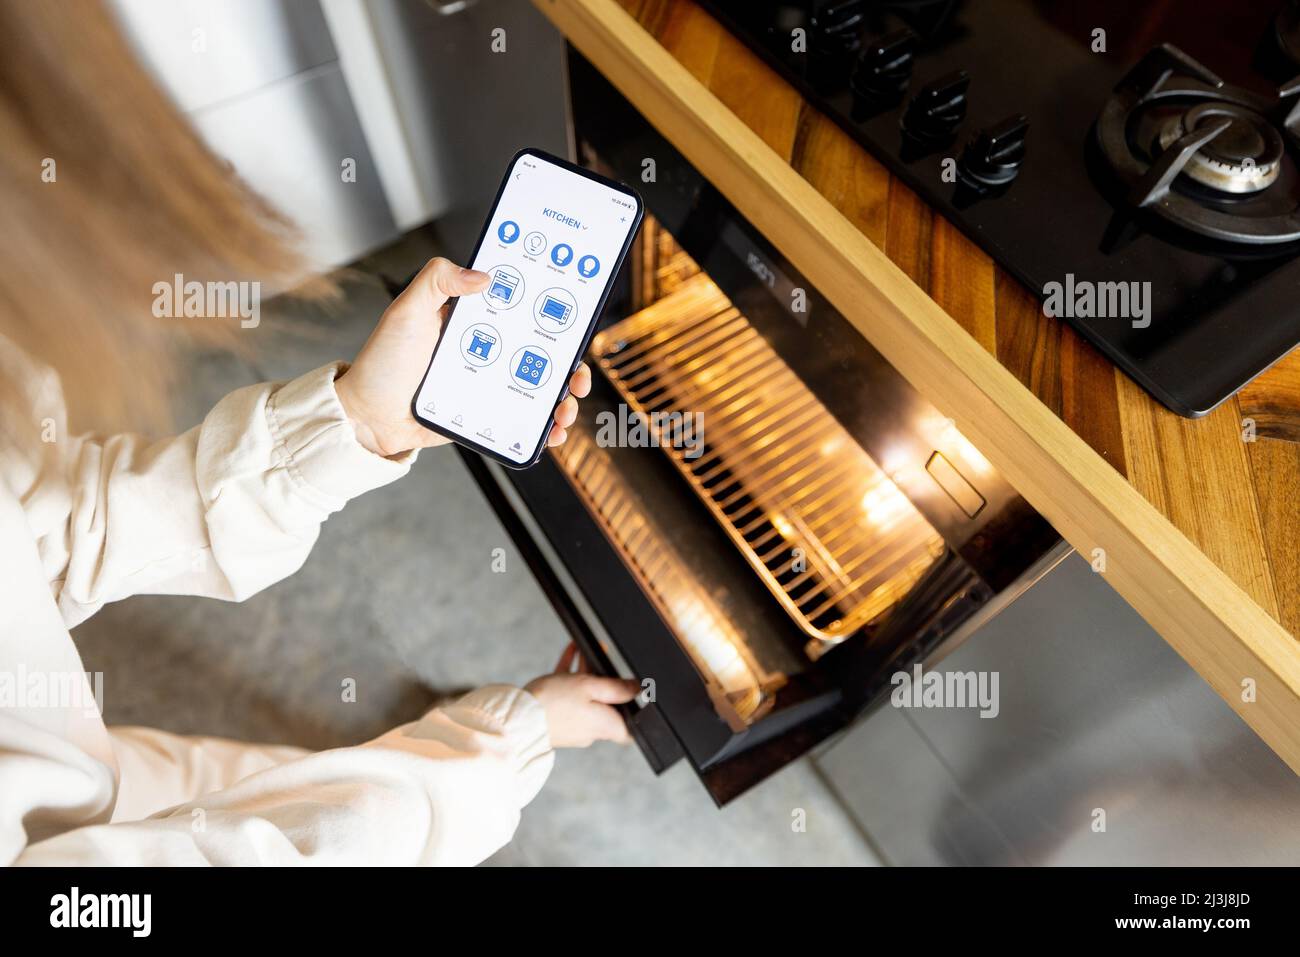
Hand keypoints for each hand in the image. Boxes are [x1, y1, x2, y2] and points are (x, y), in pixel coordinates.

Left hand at [336, 257, 593, 457]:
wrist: (368, 417)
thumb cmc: (383, 363)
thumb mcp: (407, 310)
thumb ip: (438, 280)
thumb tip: (484, 276)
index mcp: (475, 322)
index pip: (524, 311)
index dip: (554, 313)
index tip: (574, 318)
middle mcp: (488, 352)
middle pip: (543, 354)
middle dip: (570, 364)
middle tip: (577, 374)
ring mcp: (489, 385)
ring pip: (540, 389)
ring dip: (563, 399)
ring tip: (566, 408)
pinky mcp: (486, 415)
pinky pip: (523, 420)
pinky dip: (545, 428)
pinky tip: (552, 430)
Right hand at [525, 644, 640, 748]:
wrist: (516, 718)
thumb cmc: (554, 704)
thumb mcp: (590, 687)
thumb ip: (617, 688)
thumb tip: (638, 689)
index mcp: (605, 726)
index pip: (630, 729)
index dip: (636, 714)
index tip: (636, 694)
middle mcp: (592, 730)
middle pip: (607, 704)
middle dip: (606, 678)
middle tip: (605, 656)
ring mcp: (574, 725)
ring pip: (586, 696)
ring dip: (587, 672)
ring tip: (586, 648)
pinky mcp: (558, 719)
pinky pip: (568, 694)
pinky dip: (571, 675)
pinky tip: (571, 651)